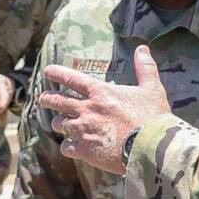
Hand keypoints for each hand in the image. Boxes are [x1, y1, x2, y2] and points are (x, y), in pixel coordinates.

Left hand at [38, 44, 171, 173]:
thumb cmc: (153, 117)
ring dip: (60, 123)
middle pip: (56, 101)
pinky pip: (66, 147)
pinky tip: (73, 147)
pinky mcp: (84, 150)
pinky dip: (68, 146)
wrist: (151, 147)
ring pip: (59, 124)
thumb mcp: (152, 89)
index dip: (56, 73)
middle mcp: (87, 109)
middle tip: (44, 99)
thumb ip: (145, 68)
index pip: (71, 78)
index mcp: (100, 92)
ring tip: (62, 124)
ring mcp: (83, 130)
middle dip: (47, 98)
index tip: (47, 71)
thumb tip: (143, 48)